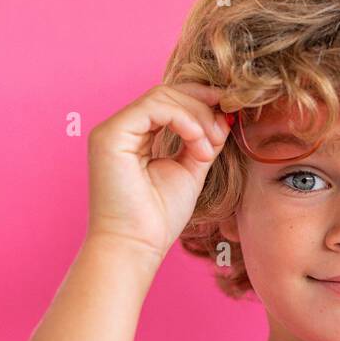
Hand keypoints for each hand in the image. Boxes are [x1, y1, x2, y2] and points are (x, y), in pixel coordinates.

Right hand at [86, 82, 231, 260]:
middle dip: (202, 107)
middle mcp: (121, 129)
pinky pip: (153, 108)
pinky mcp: (110, 136)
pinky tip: (199, 142)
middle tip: (225, 131)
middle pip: (166, 94)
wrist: (136, 246)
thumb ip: (203, 142)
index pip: (170, 103)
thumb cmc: (158, 219)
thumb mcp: (190, 172)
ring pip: (161, 97)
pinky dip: (183, 120)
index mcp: (135, 137)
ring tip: (212, 146)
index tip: (229, 117)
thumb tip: (223, 118)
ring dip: (197, 117)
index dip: (201, 103)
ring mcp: (112, 130)